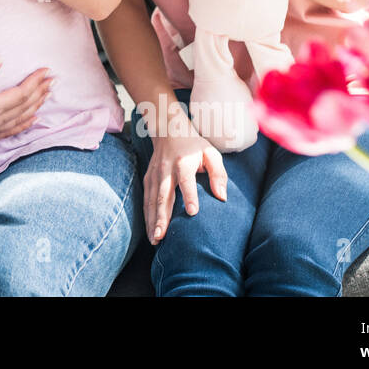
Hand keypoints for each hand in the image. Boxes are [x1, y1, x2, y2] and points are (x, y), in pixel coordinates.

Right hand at [0, 57, 52, 154]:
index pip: (20, 94)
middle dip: (41, 91)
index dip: (35, 82)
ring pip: (22, 118)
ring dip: (37, 105)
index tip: (46, 70)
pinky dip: (26, 124)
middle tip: (54, 79)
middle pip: (25, 106)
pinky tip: (33, 119)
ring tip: (48, 94)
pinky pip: (12, 131)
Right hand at [143, 115, 228, 244]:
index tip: (192, 212)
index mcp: (184, 162)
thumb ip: (218, 173)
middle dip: (161, 217)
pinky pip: (146, 199)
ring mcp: (155, 174)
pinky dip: (147, 215)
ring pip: (151, 200)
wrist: (168, 129)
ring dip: (152, 220)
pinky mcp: (148, 178)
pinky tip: (150, 230)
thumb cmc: (194, 145)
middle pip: (163, 195)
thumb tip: (222, 196)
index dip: (189, 196)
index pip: (186, 181)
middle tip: (162, 236)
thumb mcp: (211, 153)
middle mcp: (166, 169)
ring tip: (155, 239)